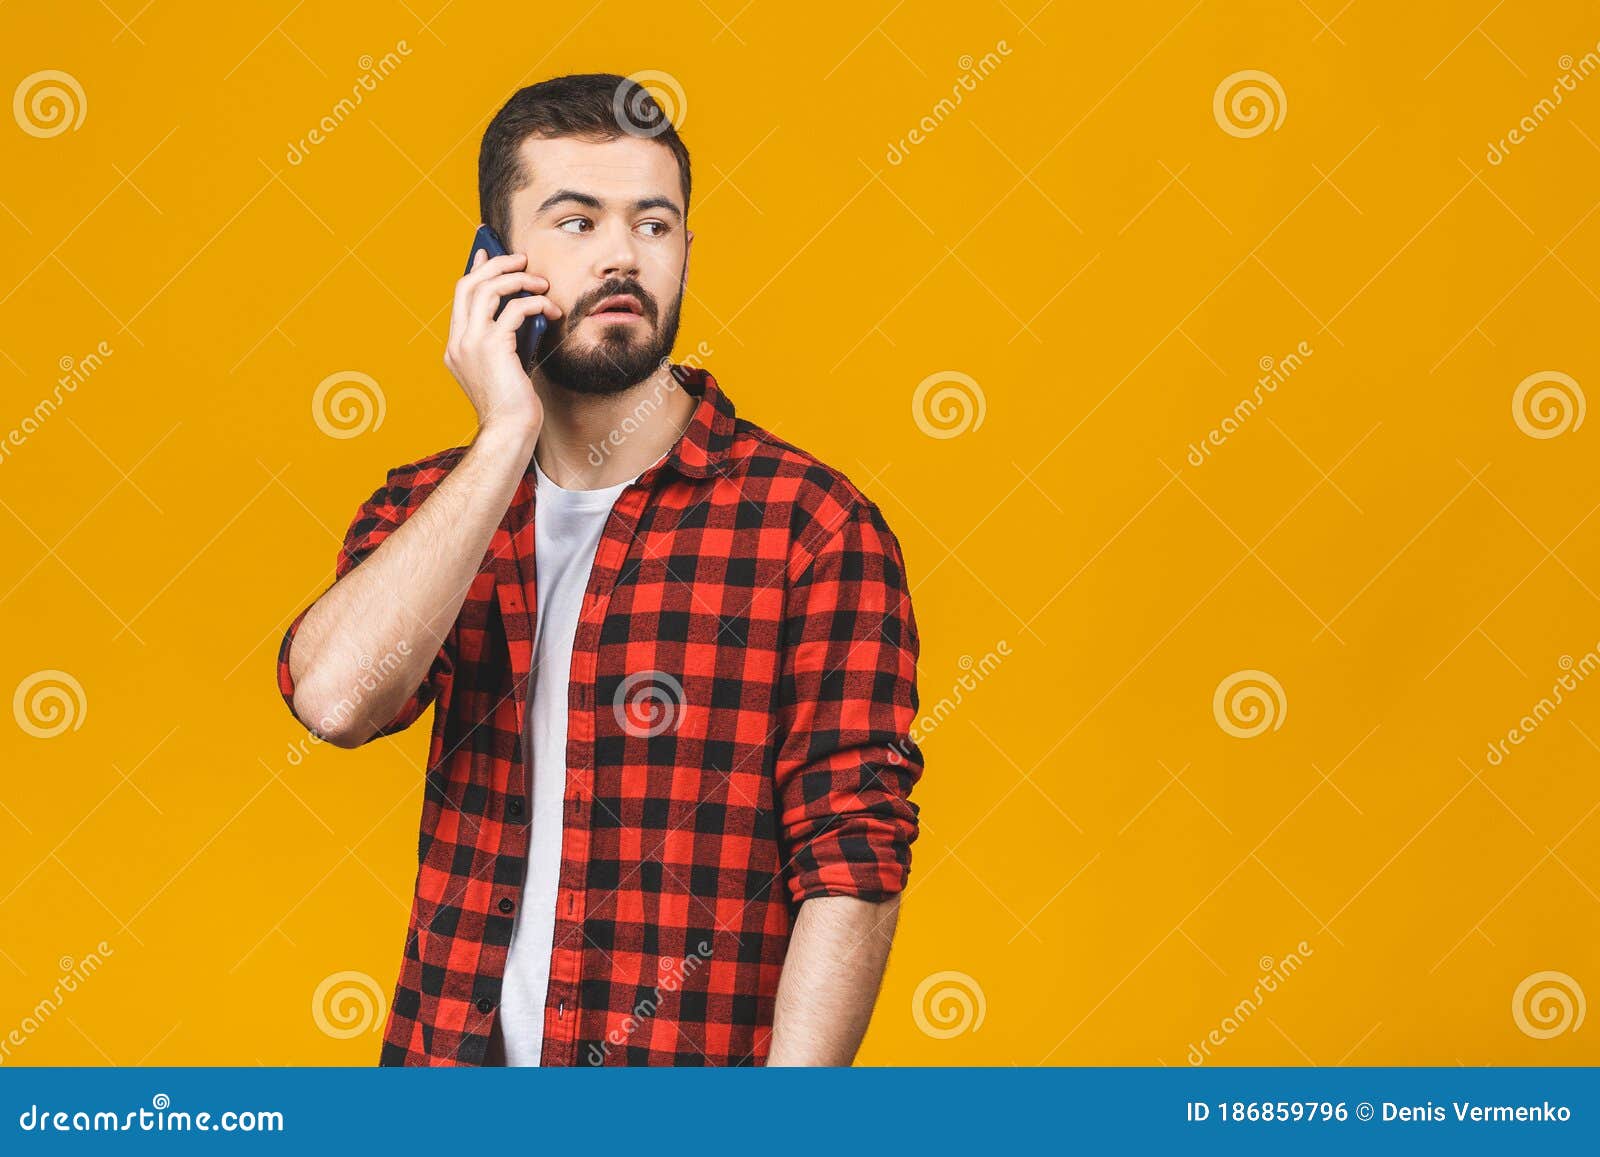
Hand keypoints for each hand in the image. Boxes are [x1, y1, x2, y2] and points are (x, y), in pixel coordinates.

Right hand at [444, 248, 562, 436]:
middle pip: (469, 285)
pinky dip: (535, 303)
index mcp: (456, 346)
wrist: (510, 431)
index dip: (476, 271)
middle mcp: (458, 342)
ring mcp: (471, 343)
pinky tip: (550, 310)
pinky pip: (514, 310)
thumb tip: (520, 310)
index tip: (488, 254)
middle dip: (496, 265)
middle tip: (522, 260)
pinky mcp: (492, 347)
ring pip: (488, 290)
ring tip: (541, 282)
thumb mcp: (503, 366)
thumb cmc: (513, 404)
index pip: (461, 297)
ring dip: (519, 280)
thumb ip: (503, 339)